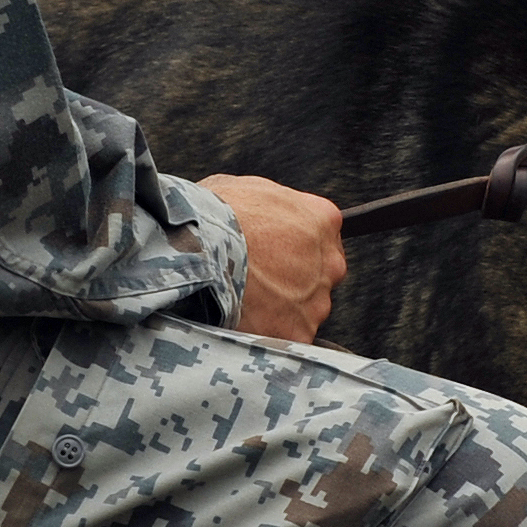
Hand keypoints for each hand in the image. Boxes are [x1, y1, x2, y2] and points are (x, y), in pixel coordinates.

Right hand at [199, 174, 344, 340]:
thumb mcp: (246, 188)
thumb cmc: (213, 215)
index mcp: (322, 220)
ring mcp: (317, 301)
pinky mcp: (298, 333)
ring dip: (280, 310)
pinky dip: (267, 334)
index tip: (273, 255)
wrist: (196, 253)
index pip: (322, 238)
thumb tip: (265, 214)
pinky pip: (287, 338)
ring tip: (243, 303)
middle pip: (319, 276)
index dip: (293, 247)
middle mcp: (330, 261)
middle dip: (292, 281)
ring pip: (305, 310)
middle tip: (256, 281)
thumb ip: (271, 206)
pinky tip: (242, 323)